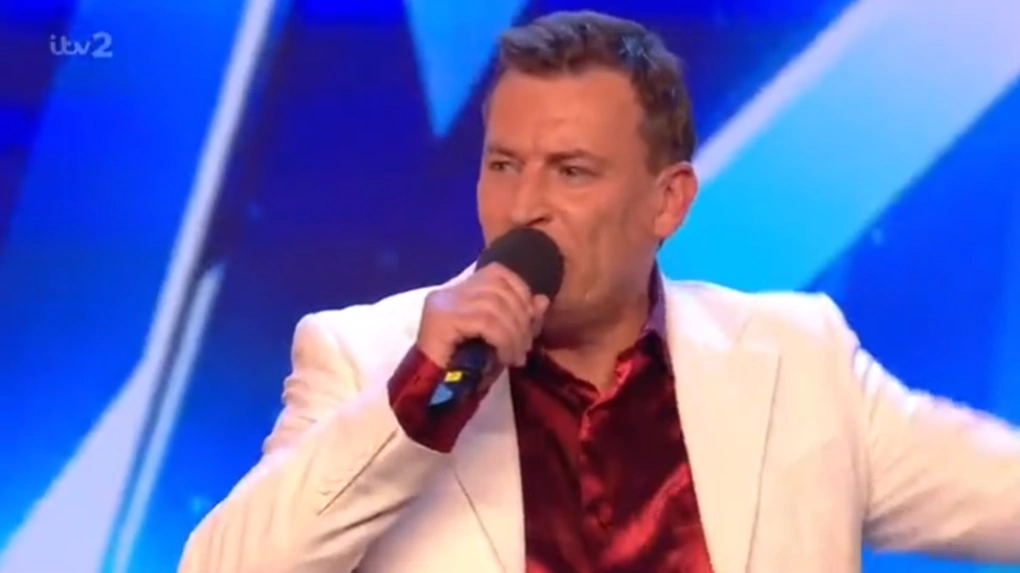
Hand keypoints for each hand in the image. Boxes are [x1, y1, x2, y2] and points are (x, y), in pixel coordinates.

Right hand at [416, 264, 549, 369]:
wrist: (432, 393)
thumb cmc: (464, 370)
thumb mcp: (500, 340)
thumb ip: (520, 318)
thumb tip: (542, 300)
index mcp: (461, 291)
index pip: (497, 273)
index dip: (521, 291)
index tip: (531, 320)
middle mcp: (449, 292)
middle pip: (499, 289)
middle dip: (521, 319)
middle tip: (525, 348)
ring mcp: (443, 304)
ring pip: (495, 305)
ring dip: (514, 333)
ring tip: (516, 356)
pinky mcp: (442, 320)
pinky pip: (485, 322)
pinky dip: (503, 340)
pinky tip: (505, 357)